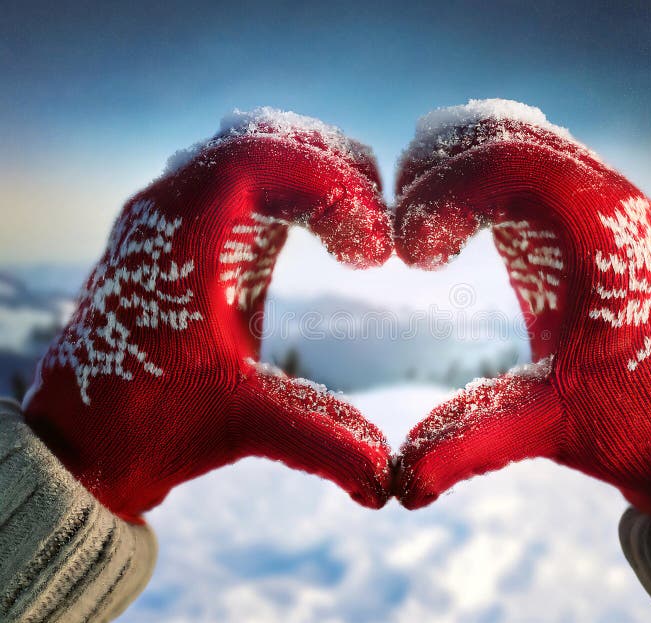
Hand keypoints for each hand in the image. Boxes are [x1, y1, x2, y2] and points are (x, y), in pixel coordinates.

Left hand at [23, 108, 393, 521]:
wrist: (83, 442)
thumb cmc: (148, 426)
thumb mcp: (241, 425)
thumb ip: (321, 439)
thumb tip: (390, 483)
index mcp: (179, 236)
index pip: (261, 158)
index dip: (332, 186)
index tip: (375, 248)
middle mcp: (170, 209)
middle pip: (261, 138)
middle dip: (334, 169)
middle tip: (377, 225)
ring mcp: (174, 216)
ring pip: (251, 149)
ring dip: (312, 174)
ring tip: (358, 226)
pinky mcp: (185, 235)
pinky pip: (243, 179)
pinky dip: (290, 190)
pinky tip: (324, 232)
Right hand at [393, 99, 650, 512]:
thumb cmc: (632, 418)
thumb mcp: (550, 427)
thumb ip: (473, 441)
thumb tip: (398, 485)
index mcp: (605, 231)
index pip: (513, 160)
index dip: (444, 191)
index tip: (409, 252)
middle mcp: (603, 198)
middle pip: (503, 134)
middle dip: (435, 172)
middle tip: (398, 235)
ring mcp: (590, 201)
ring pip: (506, 139)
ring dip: (447, 170)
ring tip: (413, 232)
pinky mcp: (570, 218)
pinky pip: (512, 165)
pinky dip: (465, 181)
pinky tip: (439, 232)